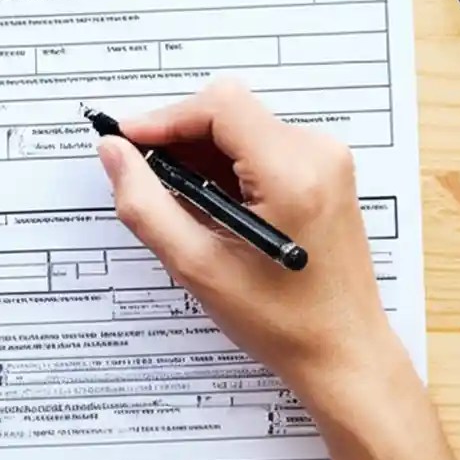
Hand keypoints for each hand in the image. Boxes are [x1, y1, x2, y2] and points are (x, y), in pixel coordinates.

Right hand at [97, 79, 454, 459]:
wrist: (344, 353)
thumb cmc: (282, 322)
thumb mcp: (197, 265)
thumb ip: (146, 203)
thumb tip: (115, 154)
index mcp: (291, 172)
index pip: (219, 106)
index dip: (164, 118)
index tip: (127, 141)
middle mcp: (317, 153)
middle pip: (229, 110)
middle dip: (180, 136)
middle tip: (146, 176)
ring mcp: (326, 160)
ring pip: (243, 126)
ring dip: (203, 153)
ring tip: (181, 203)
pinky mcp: (326, 171)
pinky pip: (264, 144)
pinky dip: (229, 164)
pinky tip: (214, 206)